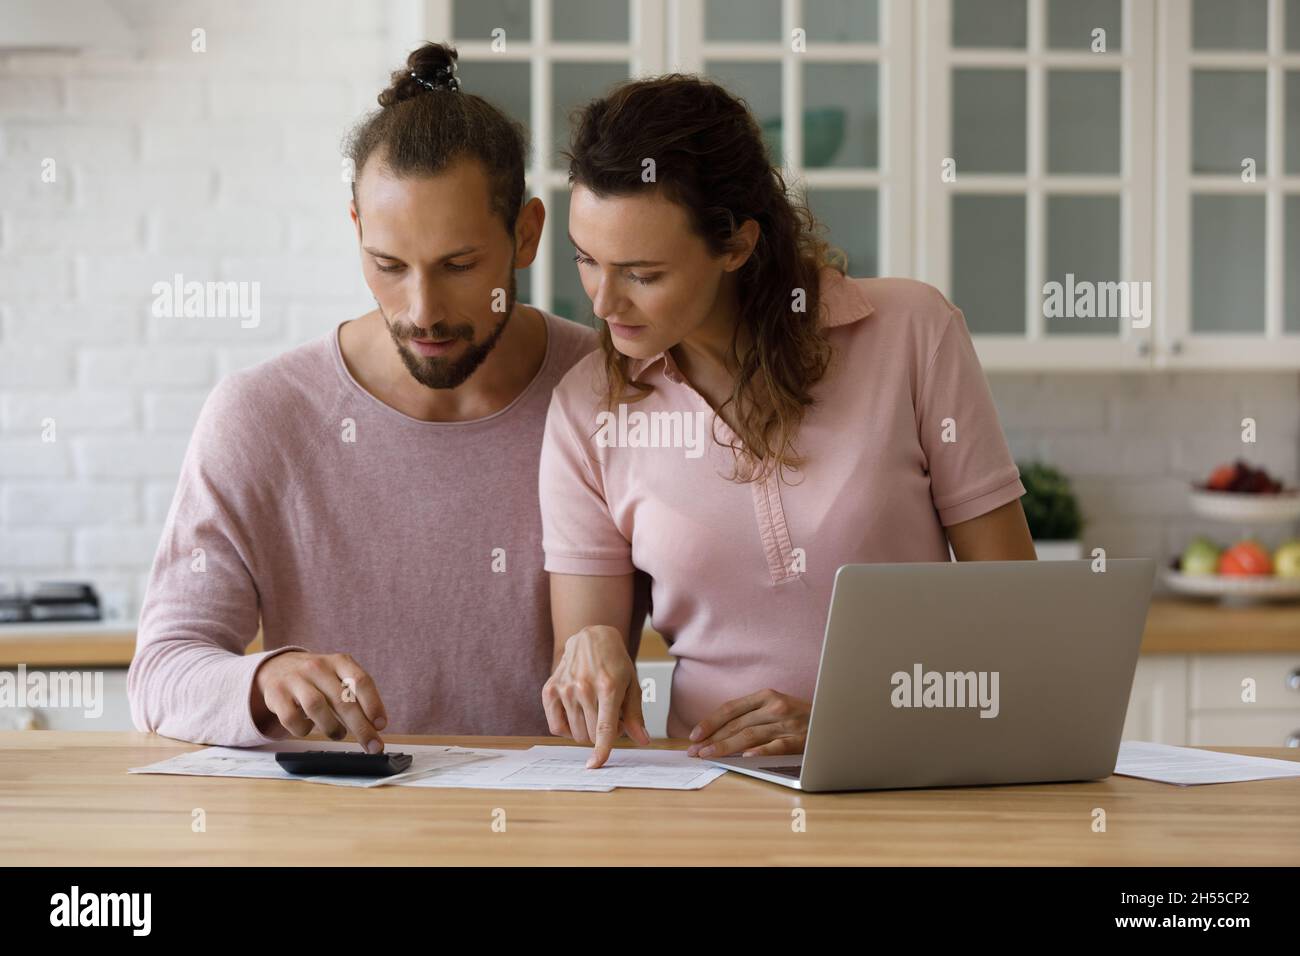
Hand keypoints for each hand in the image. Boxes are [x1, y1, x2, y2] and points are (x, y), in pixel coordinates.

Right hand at [252, 651, 387, 753]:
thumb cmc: (318, 678)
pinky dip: (302, 729)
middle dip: (361, 727)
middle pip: (342, 700)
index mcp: (339, 661)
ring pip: (316, 707)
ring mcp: (295, 679)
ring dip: (332, 727)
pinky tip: (308, 728)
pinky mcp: (276, 695)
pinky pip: (291, 718)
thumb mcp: (339, 677)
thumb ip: (357, 697)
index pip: (361, 681)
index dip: (374, 704)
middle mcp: (317, 667)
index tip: (381, 725)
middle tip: (372, 746)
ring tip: (339, 734)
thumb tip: (376, 727)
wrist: (277, 667)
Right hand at [542, 625, 649, 767]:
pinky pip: (556, 726)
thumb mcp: (632, 684)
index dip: (601, 750)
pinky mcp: (550, 690)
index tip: (595, 765)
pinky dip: (568, 728)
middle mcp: (584, 688)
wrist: (591, 637)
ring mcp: (564, 689)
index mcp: (609, 687)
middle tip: (608, 718)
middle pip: (591, 735)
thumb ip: (635, 715)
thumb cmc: (615, 662)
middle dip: (603, 735)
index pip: (604, 728)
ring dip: (587, 730)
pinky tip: (577, 716)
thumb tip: (642, 740)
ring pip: (575, 733)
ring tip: (594, 712)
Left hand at [686, 689, 809, 757]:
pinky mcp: (800, 740)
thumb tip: (719, 731)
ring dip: (726, 746)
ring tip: (708, 755)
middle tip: (695, 750)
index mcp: (766, 696)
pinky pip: (777, 746)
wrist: (834, 719)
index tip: (694, 735)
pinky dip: (761, 751)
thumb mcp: (775, 706)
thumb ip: (752, 714)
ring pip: (750, 736)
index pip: (730, 708)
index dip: (710, 722)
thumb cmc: (799, 715)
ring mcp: (787, 724)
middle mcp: (775, 707)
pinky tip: (745, 758)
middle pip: (736, 724)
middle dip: (712, 738)